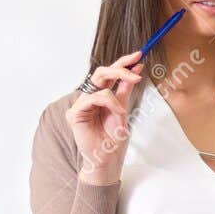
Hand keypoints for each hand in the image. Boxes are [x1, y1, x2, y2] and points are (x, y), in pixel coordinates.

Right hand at [67, 50, 143, 183]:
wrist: (108, 158)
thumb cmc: (113, 138)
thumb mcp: (124, 109)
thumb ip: (126, 89)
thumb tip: (136, 68)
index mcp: (101, 95)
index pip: (110, 74)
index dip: (123, 63)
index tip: (139, 56)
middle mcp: (90, 97)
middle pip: (101, 72)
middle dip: (120, 69)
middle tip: (136, 72)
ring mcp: (81, 104)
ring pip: (99, 84)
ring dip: (116, 95)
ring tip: (124, 111)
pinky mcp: (75, 113)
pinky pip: (93, 98)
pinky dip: (108, 103)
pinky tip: (117, 114)